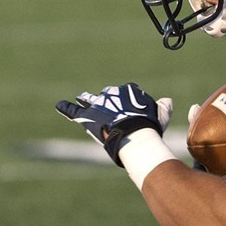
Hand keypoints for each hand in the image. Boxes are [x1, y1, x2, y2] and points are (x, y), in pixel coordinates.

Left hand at [56, 83, 172, 165]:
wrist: (134, 135)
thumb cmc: (150, 126)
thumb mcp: (162, 115)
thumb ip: (164, 107)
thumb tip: (166, 101)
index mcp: (129, 90)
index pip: (128, 92)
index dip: (129, 103)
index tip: (132, 112)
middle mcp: (112, 94)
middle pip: (108, 96)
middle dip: (108, 102)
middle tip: (109, 112)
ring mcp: (98, 104)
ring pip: (90, 100)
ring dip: (86, 100)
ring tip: (82, 98)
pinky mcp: (87, 117)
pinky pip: (73, 110)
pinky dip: (65, 108)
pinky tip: (59, 105)